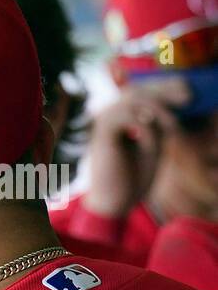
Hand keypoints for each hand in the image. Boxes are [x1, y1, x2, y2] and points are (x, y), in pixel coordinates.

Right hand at [85, 77, 190, 219]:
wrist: (115, 202)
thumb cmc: (133, 176)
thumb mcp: (154, 143)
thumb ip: (159, 122)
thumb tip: (175, 97)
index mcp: (119, 118)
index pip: (141, 92)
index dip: (164, 87)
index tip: (188, 92)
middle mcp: (108, 117)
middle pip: (137, 89)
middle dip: (165, 91)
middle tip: (188, 99)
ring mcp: (103, 124)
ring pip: (133, 99)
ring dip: (159, 111)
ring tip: (173, 128)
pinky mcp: (101, 134)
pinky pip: (128, 117)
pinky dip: (146, 129)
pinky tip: (153, 145)